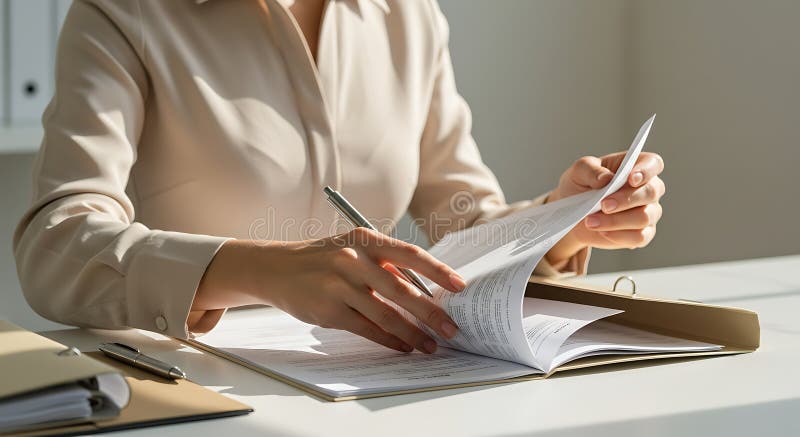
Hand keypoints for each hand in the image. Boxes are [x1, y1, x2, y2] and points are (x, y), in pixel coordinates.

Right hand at [194, 228, 465, 353]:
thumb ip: (383, 265)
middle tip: (451, 328)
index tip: (460, 286)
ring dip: (412, 333)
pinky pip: (366, 328)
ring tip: (430, 345)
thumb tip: (423, 291)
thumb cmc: (322, 259)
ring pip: (386, 313)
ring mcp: (339, 285)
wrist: (274, 268)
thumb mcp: (352, 249)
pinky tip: (403, 346)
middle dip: (430, 312)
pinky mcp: (328, 310)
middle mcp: (352, 259)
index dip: (437, 271)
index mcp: (364, 239)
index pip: (409, 254)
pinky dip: (388, 340)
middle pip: (401, 289)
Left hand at [544, 152, 664, 264]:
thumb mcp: (579, 171)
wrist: (573, 214)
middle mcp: (648, 189)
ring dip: (616, 220)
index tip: (631, 178)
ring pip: (644, 217)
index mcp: (637, 166)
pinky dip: (619, 235)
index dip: (646, 170)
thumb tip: (606, 178)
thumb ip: (591, 170)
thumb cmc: (581, 186)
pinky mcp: (642, 233)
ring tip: (591, 221)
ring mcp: (649, 212)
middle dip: (626, 200)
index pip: (653, 163)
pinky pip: (639, 237)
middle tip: (603, 205)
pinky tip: (602, 232)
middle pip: (650, 192)